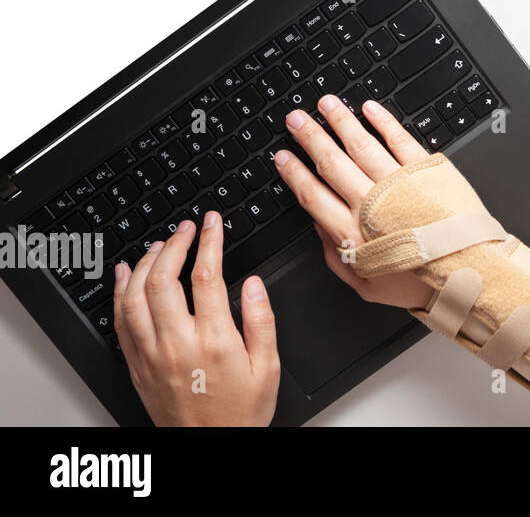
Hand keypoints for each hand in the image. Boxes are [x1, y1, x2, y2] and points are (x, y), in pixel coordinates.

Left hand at [113, 211, 279, 426]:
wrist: (210, 447)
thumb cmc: (240, 411)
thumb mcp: (269, 367)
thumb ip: (262, 322)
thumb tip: (253, 284)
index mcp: (215, 340)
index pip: (206, 276)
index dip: (209, 241)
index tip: (212, 223)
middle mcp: (178, 344)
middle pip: (164, 279)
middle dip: (174, 244)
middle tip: (186, 228)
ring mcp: (152, 355)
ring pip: (135, 297)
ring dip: (144, 263)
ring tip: (160, 245)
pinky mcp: (137, 366)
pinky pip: (120, 322)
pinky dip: (119, 292)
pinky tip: (125, 274)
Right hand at [274, 96, 432, 309]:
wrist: (467, 273)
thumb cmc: (420, 282)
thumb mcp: (366, 283)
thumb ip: (336, 258)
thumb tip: (319, 227)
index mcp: (352, 232)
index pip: (313, 195)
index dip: (295, 174)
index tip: (283, 157)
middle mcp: (370, 205)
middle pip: (332, 164)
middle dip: (310, 138)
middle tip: (295, 119)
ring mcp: (398, 185)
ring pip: (361, 146)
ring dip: (340, 122)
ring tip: (326, 104)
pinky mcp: (425, 172)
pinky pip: (400, 140)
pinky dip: (384, 122)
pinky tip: (369, 108)